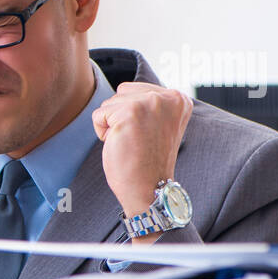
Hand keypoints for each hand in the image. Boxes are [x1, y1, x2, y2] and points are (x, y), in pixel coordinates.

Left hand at [92, 82, 192, 219]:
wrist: (150, 188)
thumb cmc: (148, 160)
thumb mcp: (157, 122)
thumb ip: (149, 103)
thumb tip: (124, 89)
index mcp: (178, 98)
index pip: (135, 90)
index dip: (133, 116)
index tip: (148, 136)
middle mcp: (169, 97)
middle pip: (121, 93)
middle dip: (121, 118)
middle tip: (138, 140)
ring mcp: (150, 103)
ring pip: (109, 103)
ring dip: (113, 125)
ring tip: (131, 143)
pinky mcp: (130, 113)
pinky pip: (98, 115)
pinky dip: (102, 132)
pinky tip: (121, 145)